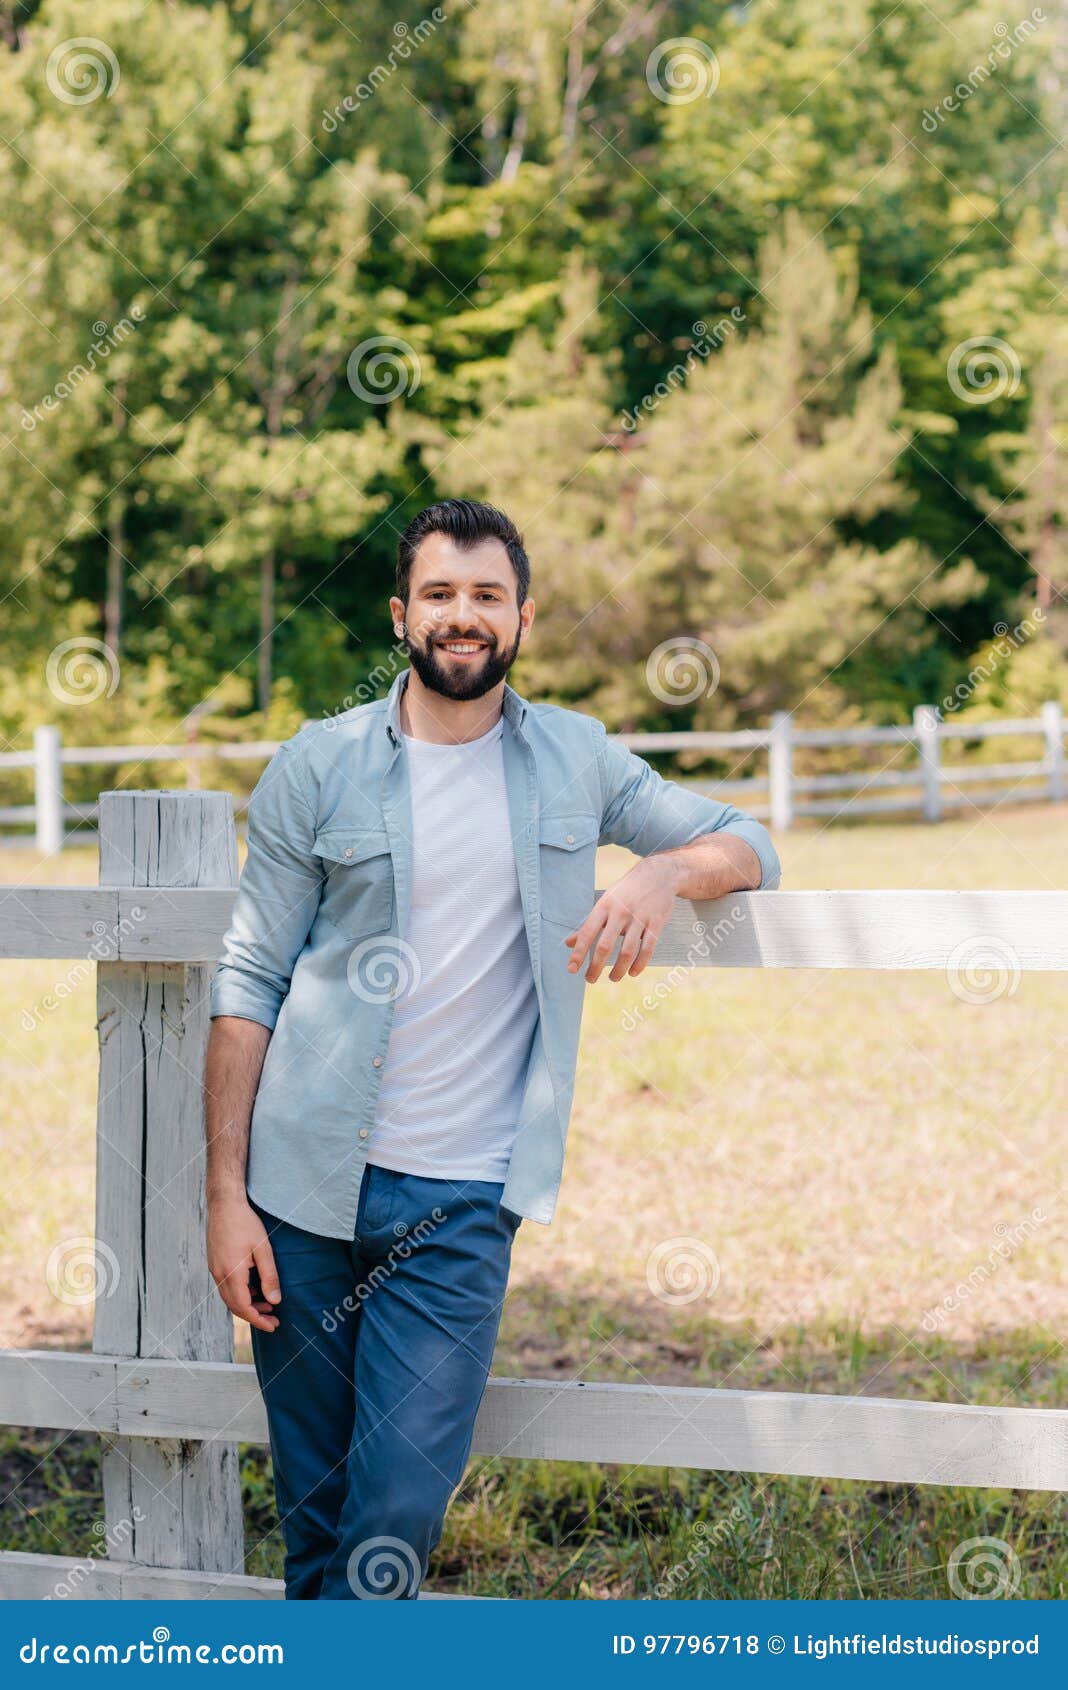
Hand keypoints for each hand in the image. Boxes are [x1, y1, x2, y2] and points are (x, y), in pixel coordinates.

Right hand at [207, 1193, 281, 1332]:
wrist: (224, 1204)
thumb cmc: (245, 1223)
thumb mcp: (263, 1249)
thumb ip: (269, 1277)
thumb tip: (275, 1301)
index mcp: (232, 1274)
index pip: (244, 1307)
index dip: (258, 1320)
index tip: (273, 1326)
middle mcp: (219, 1275)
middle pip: (235, 1306)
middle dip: (254, 1316)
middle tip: (273, 1319)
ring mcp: (214, 1269)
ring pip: (229, 1297)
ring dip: (247, 1305)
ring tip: (267, 1305)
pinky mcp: (214, 1263)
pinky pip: (226, 1287)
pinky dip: (240, 1294)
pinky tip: (253, 1289)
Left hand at [562, 857, 680, 982]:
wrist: (658, 875)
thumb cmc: (626, 892)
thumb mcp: (605, 903)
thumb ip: (588, 925)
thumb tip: (568, 943)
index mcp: (604, 907)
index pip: (587, 933)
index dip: (578, 953)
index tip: (571, 969)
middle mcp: (620, 912)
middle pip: (605, 946)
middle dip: (596, 966)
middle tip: (590, 979)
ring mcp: (640, 918)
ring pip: (627, 951)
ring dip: (619, 969)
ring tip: (613, 978)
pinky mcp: (656, 923)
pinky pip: (648, 949)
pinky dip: (640, 964)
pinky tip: (633, 972)